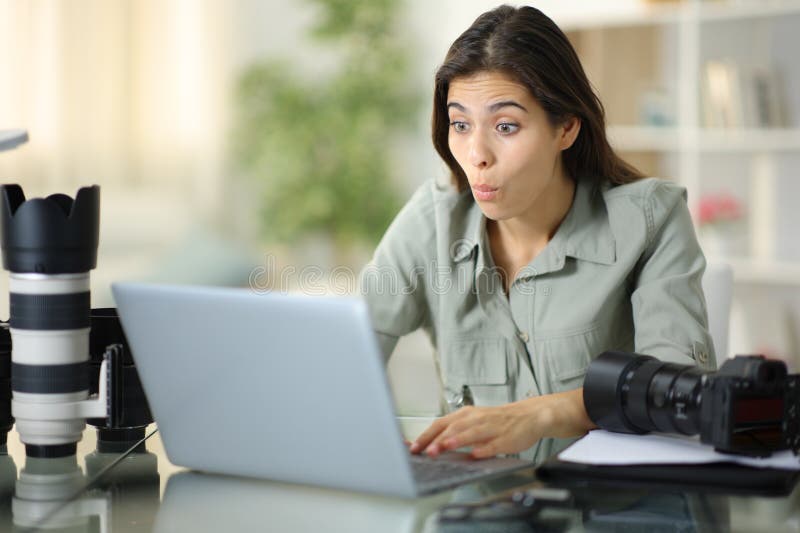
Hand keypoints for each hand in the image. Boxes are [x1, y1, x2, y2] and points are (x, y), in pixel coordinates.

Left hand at [408, 387, 593, 458]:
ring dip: (457, 440)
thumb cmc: (497, 421)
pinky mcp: (506, 437)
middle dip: (438, 440)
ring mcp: (492, 427)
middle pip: (453, 427)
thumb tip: (429, 445)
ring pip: (472, 433)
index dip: (426, 436)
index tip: (413, 448)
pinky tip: (476, 455)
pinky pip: (494, 444)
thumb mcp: (472, 422)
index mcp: (466, 415)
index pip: (440, 424)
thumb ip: (453, 432)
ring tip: (445, 447)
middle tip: (426, 452)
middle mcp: (476, 418)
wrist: (529, 415)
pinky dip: (484, 449)